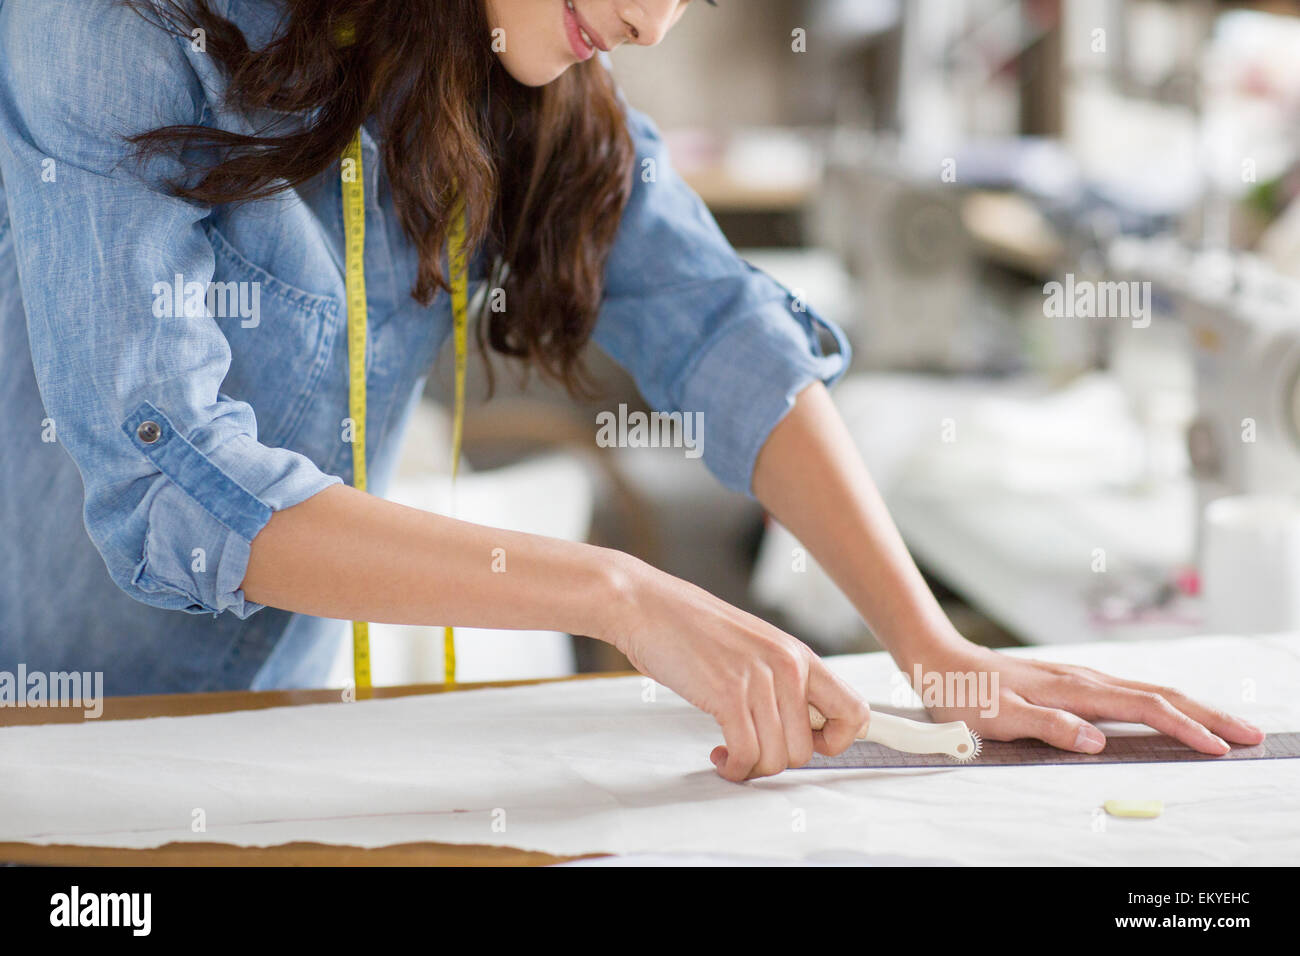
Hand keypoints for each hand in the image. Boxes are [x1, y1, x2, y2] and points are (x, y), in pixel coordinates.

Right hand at [603, 555, 869, 780]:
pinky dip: (733, 767)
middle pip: (808, 749)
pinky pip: (746, 755)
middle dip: (777, 760)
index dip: (837, 741)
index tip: (811, 747)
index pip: (854, 711)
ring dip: (751, 768)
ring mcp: (759, 680)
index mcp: (798, 654)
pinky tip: (720, 756)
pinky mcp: (728, 694)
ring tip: (731, 753)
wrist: (645, 605)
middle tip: (752, 750)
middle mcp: (787, 666)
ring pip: (777, 758)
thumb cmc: (689, 627)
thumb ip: (779, 679)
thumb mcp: (751, 646)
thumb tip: (799, 725)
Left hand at [905, 639, 1264, 754]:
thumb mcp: (998, 717)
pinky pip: (1127, 691)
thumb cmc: (964, 692)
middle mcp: (1082, 679)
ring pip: (1146, 690)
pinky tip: (1166, 708)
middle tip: (1249, 734)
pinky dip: (1159, 701)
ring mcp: (1077, 678)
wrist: (937, 659)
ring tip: (1223, 723)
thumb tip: (1096, 740)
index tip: (1219, 746)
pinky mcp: (1069, 681)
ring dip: (1189, 706)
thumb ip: (1046, 727)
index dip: (1184, 727)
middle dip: (1207, 714)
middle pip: (1158, 694)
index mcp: (1073, 690)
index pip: (1143, 709)